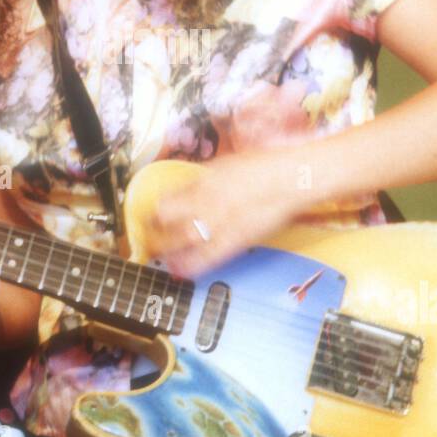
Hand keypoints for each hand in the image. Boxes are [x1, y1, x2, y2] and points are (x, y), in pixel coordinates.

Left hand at [146, 147, 302, 278]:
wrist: (290, 179)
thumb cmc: (264, 167)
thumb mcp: (225, 165)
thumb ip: (203, 180)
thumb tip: (188, 187)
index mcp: (203, 183)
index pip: (167, 200)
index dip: (156, 210)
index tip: (153, 215)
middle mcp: (206, 202)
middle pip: (167, 221)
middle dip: (153, 231)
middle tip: (147, 236)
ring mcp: (220, 223)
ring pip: (181, 241)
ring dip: (166, 250)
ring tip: (159, 255)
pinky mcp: (235, 240)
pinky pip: (207, 258)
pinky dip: (191, 266)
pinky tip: (181, 271)